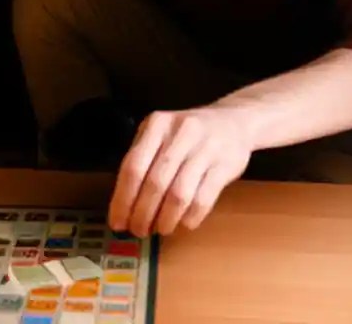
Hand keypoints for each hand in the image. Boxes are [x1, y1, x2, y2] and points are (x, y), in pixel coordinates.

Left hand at [108, 105, 254, 236]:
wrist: (233, 121)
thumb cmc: (187, 134)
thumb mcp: (160, 133)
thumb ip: (141, 159)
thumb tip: (122, 205)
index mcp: (157, 125)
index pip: (133, 167)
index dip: (122, 199)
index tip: (117, 222)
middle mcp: (180, 133)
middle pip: (155, 183)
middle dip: (142, 214)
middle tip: (138, 231)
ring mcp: (206, 149)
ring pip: (179, 194)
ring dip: (166, 219)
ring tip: (160, 230)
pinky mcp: (226, 165)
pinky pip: (203, 198)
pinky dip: (190, 217)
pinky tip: (184, 224)